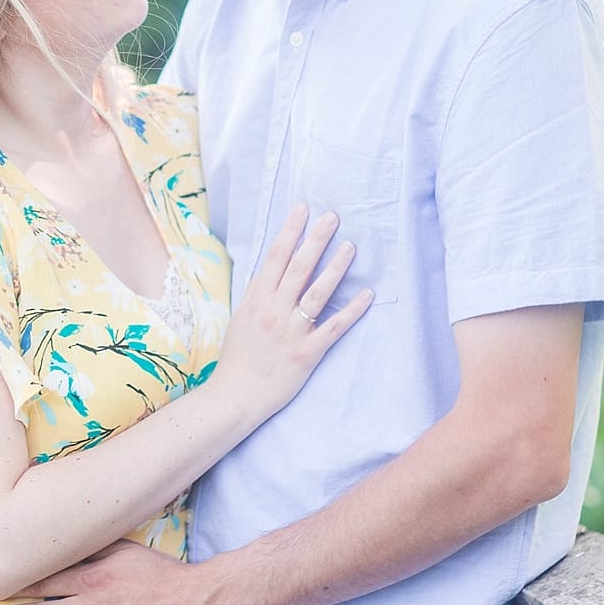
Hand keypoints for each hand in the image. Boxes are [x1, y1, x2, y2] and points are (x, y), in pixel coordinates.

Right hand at [213, 202, 372, 424]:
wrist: (236, 395)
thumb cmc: (237, 358)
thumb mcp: (241, 319)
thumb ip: (255, 294)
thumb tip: (267, 270)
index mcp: (256, 300)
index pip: (275, 257)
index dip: (290, 231)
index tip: (302, 209)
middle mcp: (274, 311)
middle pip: (298, 268)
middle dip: (315, 239)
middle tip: (332, 217)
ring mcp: (292, 331)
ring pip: (317, 293)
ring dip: (335, 268)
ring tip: (350, 246)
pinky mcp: (307, 353)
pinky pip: (333, 327)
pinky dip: (351, 311)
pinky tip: (367, 294)